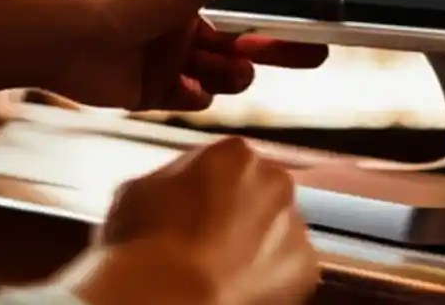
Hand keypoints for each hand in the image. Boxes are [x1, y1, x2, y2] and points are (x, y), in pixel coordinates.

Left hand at [56, 0, 327, 111]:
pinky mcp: (152, 92)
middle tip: (314, 55)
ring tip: (235, 72)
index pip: (247, 4)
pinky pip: (191, 99)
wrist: (65, 39)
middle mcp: (181, 26)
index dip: (280, 15)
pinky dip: (197, 95)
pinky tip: (190, 87)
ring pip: (221, 74)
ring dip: (235, 74)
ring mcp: (168, 60)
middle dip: (275, 50)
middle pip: (242, 44)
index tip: (315, 22)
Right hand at [60, 138, 320, 304]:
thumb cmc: (144, 243)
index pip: (228, 164)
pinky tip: (237, 286)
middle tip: (208, 242)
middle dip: (240, 214)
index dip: (208, 191)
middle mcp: (274, 180)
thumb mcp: (139, 190)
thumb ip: (171, 179)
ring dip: (257, 245)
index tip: (194, 212)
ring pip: (276, 230)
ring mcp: (294, 223)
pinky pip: (287, 268)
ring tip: (221, 269)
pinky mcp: (305, 265)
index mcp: (235, 154)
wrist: (168, 295)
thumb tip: (174, 189)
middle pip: (260, 193)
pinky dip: (269, 278)